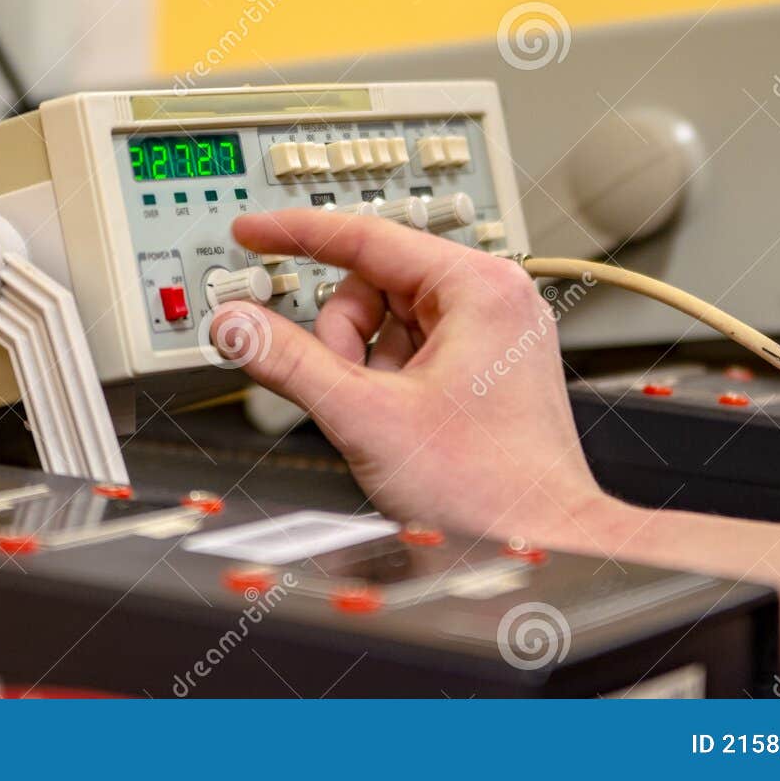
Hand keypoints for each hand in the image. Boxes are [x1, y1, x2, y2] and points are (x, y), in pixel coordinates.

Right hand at [207, 209, 609, 544]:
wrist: (542, 547)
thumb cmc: (491, 490)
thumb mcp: (367, 418)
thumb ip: (290, 363)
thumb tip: (237, 325)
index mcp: (480, 286)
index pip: (368, 235)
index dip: (297, 235)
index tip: (252, 234)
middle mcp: (494, 299)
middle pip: (374, 286)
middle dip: (345, 340)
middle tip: (347, 390)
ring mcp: (494, 335)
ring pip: (388, 324)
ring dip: (365, 369)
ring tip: (386, 420)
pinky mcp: (486, 370)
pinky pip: (411, 354)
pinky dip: (387, 385)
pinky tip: (400, 427)